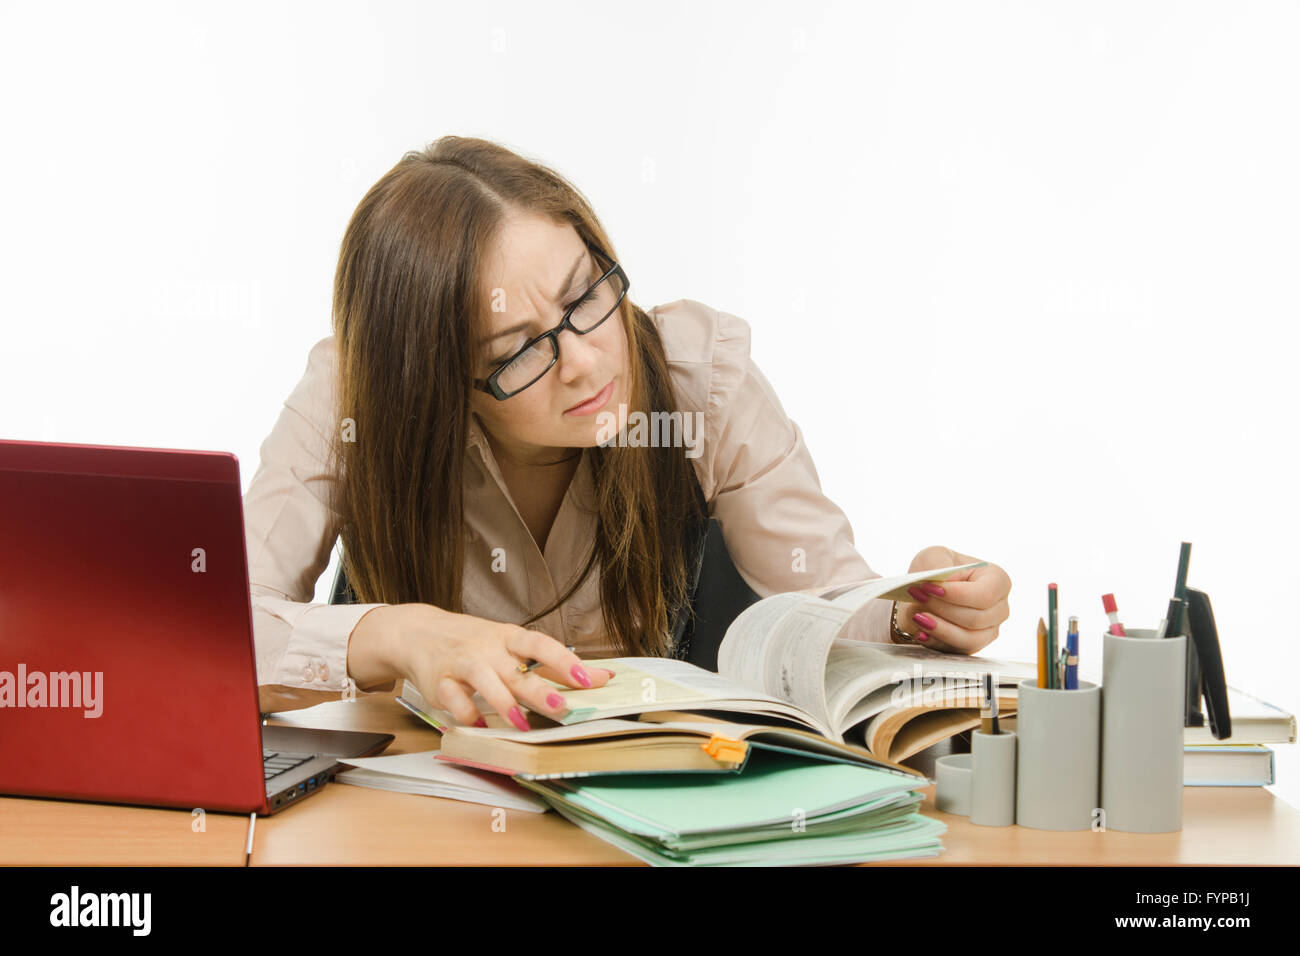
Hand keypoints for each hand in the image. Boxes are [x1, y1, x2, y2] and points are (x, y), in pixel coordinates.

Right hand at [348, 604, 613, 729]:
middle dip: (540, 691)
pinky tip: (477, 726)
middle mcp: (487, 648)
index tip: (589, 679)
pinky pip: (451, 698)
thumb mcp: (514, 646)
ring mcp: (461, 663)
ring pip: (484, 680)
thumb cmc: (476, 642)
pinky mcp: (437, 682)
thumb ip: (554, 664)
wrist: (418, 633)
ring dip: (503, 703)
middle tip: (562, 710)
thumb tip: (604, 677)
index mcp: (510, 637)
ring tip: (522, 725)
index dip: (565, 661)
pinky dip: (464, 714)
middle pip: (517, 670)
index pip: (541, 645)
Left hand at [896, 546, 1010, 654]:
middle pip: (976, 618)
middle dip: (942, 609)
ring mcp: (989, 630)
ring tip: (917, 616)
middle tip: (916, 597)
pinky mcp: (972, 646)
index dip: (955, 595)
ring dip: (939, 628)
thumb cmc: (935, 571)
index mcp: (997, 580)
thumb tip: (941, 583)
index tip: (927, 587)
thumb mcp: (934, 556)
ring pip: (969, 639)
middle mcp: (999, 608)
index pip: (984, 594)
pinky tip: (921, 630)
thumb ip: (938, 564)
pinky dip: (936, 641)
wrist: (922, 594)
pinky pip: (957, 650)